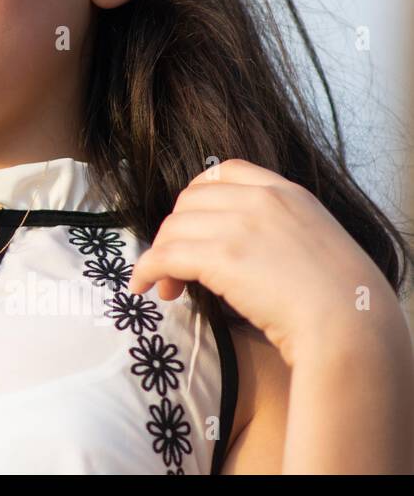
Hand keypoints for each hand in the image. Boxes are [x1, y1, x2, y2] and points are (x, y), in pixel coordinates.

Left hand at [125, 158, 394, 368]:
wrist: (352, 325)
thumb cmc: (343, 299)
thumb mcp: (315, 240)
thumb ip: (278, 228)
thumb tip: (238, 246)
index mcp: (286, 192)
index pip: (225, 171)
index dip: (197, 193)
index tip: (190, 220)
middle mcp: (260, 200)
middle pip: (189, 200)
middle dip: (176, 231)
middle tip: (177, 266)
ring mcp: (239, 225)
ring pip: (172, 229)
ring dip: (160, 256)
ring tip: (168, 289)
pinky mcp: (220, 256)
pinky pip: (163, 256)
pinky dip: (146, 271)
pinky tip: (144, 288)